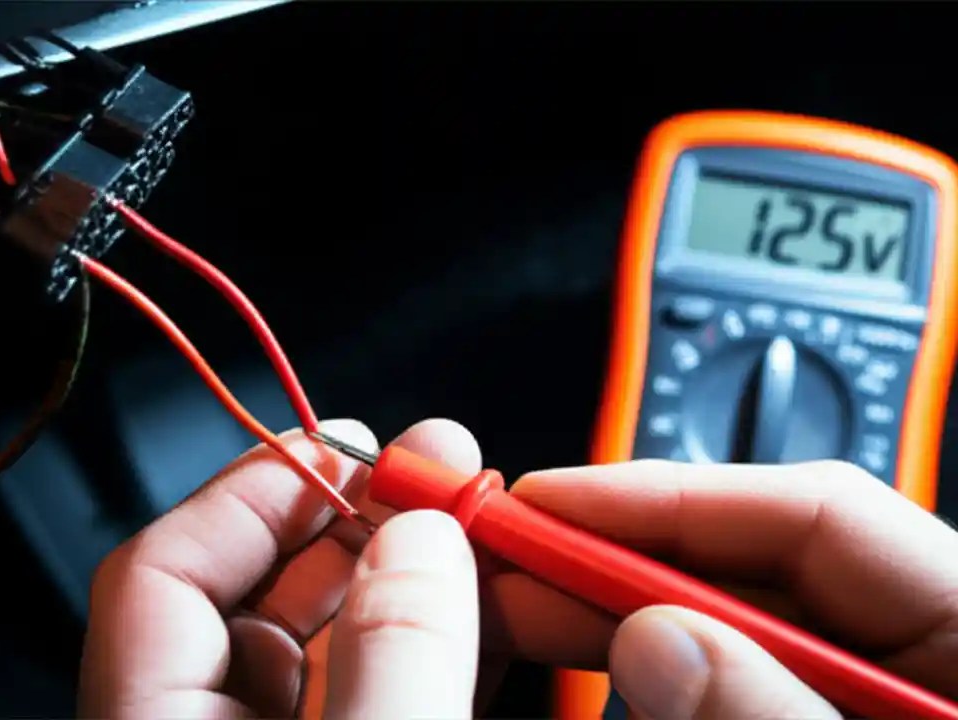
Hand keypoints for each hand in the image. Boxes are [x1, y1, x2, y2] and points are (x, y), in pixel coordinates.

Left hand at [78, 418, 488, 718]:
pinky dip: (435, 657)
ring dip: (413, 587)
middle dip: (358, 524)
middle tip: (441, 475)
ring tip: (489, 536)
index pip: (161, 577)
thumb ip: (390, 662)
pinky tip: (500, 621)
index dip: (251, 492)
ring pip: (329, 655)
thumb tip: (419, 539)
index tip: (347, 445)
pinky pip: (377, 702)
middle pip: (257, 603)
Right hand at [501, 459, 957, 718]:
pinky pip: (728, 682)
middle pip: (752, 564)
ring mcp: (862, 694)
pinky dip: (656, 676)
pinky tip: (595, 664)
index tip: (553, 503)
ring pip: (726, 626)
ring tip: (526, 614)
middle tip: (509, 558)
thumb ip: (781, 716)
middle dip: (619, 559)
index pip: (819, 512)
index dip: (670, 494)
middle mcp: (918, 652)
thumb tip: (661, 643)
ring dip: (617, 618)